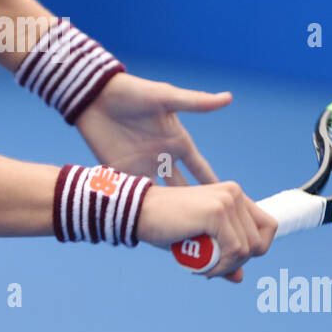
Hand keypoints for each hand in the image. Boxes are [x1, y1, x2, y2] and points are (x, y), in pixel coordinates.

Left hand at [74, 73, 273, 281]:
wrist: (93, 96)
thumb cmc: (131, 92)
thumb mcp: (164, 98)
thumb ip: (195, 102)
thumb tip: (228, 98)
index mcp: (178, 143)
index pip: (204, 172)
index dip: (218, 190)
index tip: (238, 209)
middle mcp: (164, 159)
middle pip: (188, 192)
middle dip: (202, 213)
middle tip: (217, 233)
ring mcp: (143, 167)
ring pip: (163, 200)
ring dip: (173, 218)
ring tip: (187, 239)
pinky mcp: (122, 172)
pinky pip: (137, 197)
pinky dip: (145, 213)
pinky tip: (153, 233)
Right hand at [135, 180, 276, 280]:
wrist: (138, 213)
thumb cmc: (165, 227)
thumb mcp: (197, 243)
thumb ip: (221, 256)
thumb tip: (240, 277)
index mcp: (233, 195)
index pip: (267, 227)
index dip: (254, 249)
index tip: (228, 259)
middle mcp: (234, 193)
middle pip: (259, 242)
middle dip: (236, 263)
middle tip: (208, 267)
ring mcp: (227, 200)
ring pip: (248, 249)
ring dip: (225, 267)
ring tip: (200, 266)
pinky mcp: (217, 212)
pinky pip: (235, 251)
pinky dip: (220, 266)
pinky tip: (200, 267)